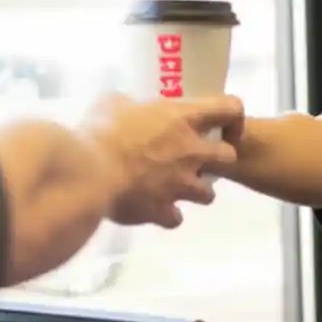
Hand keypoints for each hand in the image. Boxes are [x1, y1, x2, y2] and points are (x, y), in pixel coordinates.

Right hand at [80, 92, 244, 228]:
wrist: (88, 174)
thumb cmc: (100, 130)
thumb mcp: (114, 103)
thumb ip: (130, 105)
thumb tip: (125, 106)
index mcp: (182, 118)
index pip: (230, 108)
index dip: (233, 116)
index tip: (222, 125)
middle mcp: (190, 152)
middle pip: (228, 157)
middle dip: (217, 158)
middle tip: (196, 157)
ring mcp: (180, 185)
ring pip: (209, 194)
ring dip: (195, 190)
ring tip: (175, 186)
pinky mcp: (163, 211)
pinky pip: (175, 218)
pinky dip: (167, 215)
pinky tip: (153, 208)